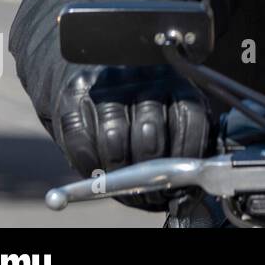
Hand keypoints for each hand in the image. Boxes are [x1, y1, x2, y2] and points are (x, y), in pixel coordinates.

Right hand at [52, 65, 211, 209]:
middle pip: (150, 131)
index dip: (186, 155)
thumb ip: (183, 138)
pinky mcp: (74, 95)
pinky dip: (89, 165)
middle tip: (149, 192)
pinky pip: (81, 139)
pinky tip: (98, 172)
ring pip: (114, 138)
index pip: (190, 118)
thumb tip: (187, 183)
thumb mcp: (171, 111)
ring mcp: (107, 85)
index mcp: (176, 82)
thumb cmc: (139, 105)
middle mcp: (144, 78)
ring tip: (123, 185)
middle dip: (150, 171)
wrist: (93, 72)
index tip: (181, 181)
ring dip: (119, 171)